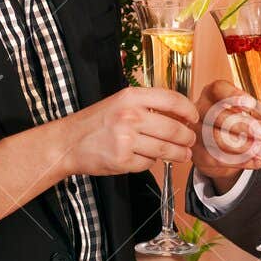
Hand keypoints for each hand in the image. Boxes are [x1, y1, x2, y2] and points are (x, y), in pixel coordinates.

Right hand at [59, 86, 197, 176]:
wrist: (68, 142)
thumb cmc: (95, 123)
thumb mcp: (120, 103)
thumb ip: (147, 105)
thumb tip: (179, 114)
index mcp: (131, 97)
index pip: (171, 99)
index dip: (188, 110)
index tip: (193, 118)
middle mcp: (129, 116)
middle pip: (173, 128)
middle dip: (187, 138)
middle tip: (190, 141)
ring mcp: (125, 139)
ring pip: (165, 149)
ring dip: (178, 154)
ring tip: (182, 154)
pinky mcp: (122, 160)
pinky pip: (148, 163)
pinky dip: (151, 162)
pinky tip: (148, 158)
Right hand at [192, 80, 260, 192]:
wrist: (216, 148)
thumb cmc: (235, 125)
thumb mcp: (256, 117)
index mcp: (214, 94)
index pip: (219, 89)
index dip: (233, 95)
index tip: (251, 105)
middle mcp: (201, 110)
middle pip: (218, 116)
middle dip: (243, 126)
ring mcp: (197, 132)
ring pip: (216, 139)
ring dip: (243, 147)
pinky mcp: (198, 153)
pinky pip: (217, 158)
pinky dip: (239, 162)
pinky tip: (255, 161)